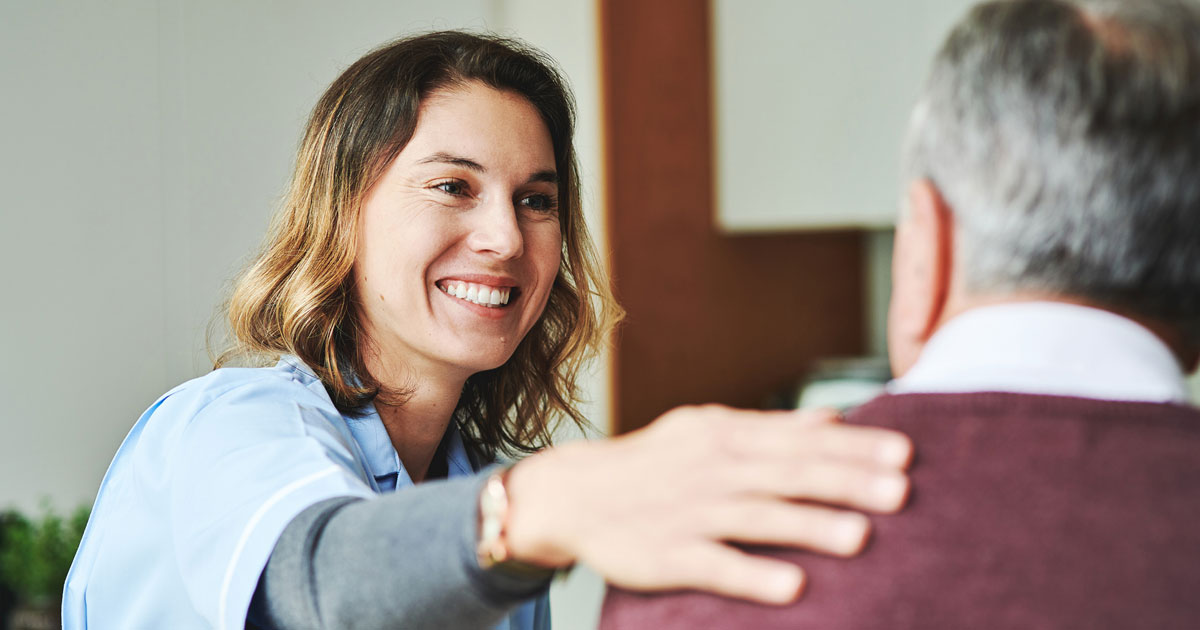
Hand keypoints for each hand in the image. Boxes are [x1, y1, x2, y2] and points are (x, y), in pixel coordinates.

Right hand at [503, 405, 911, 604]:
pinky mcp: (667, 555)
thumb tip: (837, 418)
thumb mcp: (708, 429)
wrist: (573, 493)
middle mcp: (711, 469)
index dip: (854, 447)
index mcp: (725, 434)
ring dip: (809, 525)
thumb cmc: (654, 462)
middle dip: (846, 481)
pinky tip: (794, 586)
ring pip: (757, 517)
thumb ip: (773, 427)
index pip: (799, 439)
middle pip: (787, 474)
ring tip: (862, 536)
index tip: (905, 454)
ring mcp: (689, 512)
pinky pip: (714, 565)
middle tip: (902, 491)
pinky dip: (753, 574)